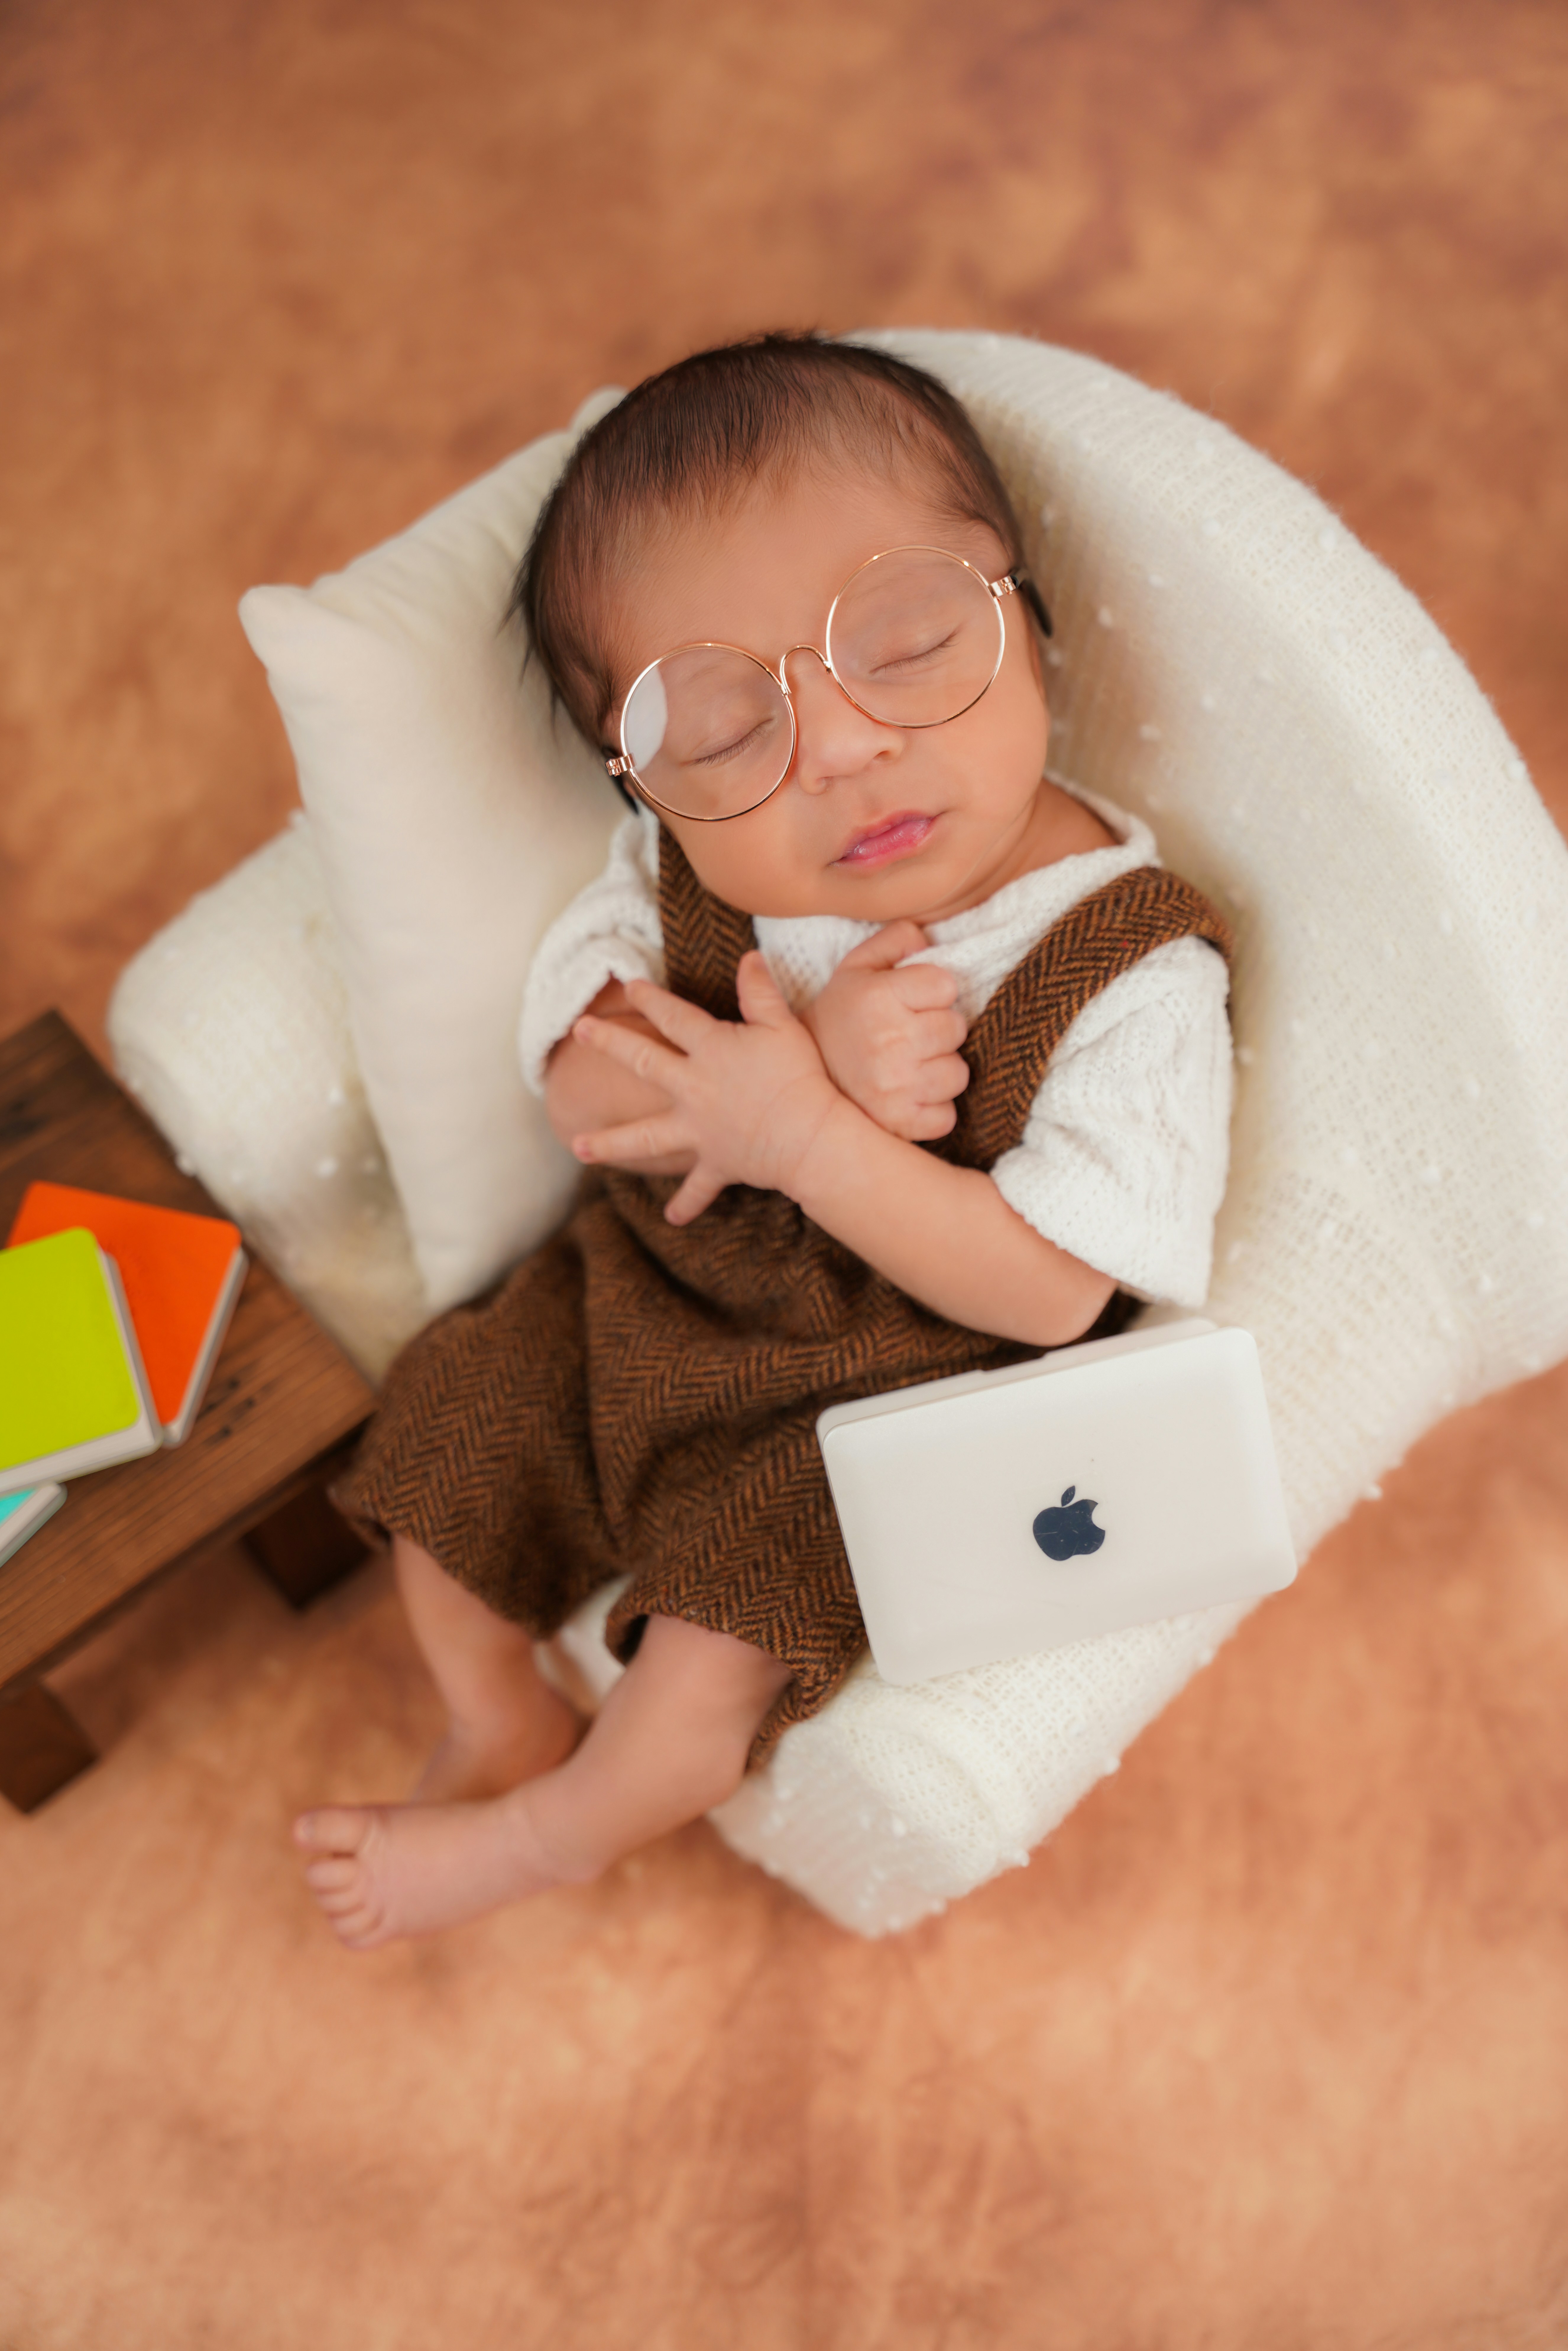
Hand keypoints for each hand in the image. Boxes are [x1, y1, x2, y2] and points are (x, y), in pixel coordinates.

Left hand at [570, 953, 842, 1222]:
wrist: (809, 1137)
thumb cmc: (799, 1076)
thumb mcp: (783, 1026)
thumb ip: (761, 991)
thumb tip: (749, 956)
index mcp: (710, 1050)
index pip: (673, 1016)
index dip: (650, 998)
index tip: (628, 985)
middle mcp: (693, 1088)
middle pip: (643, 1062)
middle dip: (610, 1044)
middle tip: (579, 1031)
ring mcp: (698, 1130)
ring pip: (646, 1137)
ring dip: (610, 1143)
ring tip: (577, 1147)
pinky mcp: (715, 1163)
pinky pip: (698, 1187)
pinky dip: (686, 1203)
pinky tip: (671, 1217)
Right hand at [802, 921, 969, 1141]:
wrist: (801, 1079)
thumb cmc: (838, 1018)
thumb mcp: (855, 968)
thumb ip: (894, 940)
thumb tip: (928, 938)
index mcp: (878, 998)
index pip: (946, 985)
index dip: (933, 991)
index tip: (913, 1001)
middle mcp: (890, 1041)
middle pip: (957, 1028)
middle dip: (939, 1030)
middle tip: (910, 1035)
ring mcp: (896, 1086)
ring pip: (958, 1073)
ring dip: (940, 1070)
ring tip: (910, 1065)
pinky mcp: (901, 1122)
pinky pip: (947, 1115)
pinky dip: (933, 1110)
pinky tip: (908, 1096)